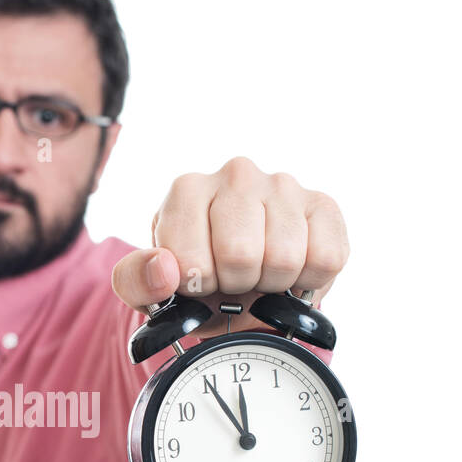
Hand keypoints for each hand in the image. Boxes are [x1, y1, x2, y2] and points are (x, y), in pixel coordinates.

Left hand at [111, 157, 349, 338]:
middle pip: (241, 256)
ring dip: (273, 283)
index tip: (201, 281)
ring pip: (285, 258)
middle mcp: (236, 174)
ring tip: (261, 273)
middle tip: (234, 279)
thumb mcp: (149, 288)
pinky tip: (292, 270)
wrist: (243, 281)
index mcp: (187, 190)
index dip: (199, 286)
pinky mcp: (323, 205)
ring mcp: (283, 185)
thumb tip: (165, 269)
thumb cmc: (196, 278)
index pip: (191, 262)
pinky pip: (325, 259)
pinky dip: (309, 280)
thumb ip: (136, 281)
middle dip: (236, 284)